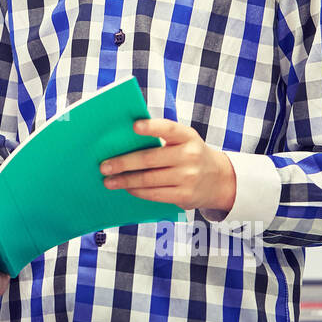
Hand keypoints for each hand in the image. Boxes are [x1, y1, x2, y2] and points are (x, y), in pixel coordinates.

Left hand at [100, 118, 236, 212]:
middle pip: (149, 159)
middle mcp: (189, 155)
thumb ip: (161, 138)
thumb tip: (123, 142)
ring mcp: (188, 177)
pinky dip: (137, 191)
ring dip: (125, 180)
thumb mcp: (183, 140)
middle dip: (123, 163)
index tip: (134, 126)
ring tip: (109, 180)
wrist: (218, 179)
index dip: (151, 127)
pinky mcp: (184, 195)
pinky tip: (126, 188)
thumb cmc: (189, 154)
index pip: (168, 128)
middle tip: (103, 166)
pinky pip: (154, 194)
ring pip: (148, 179)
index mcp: (187, 136)